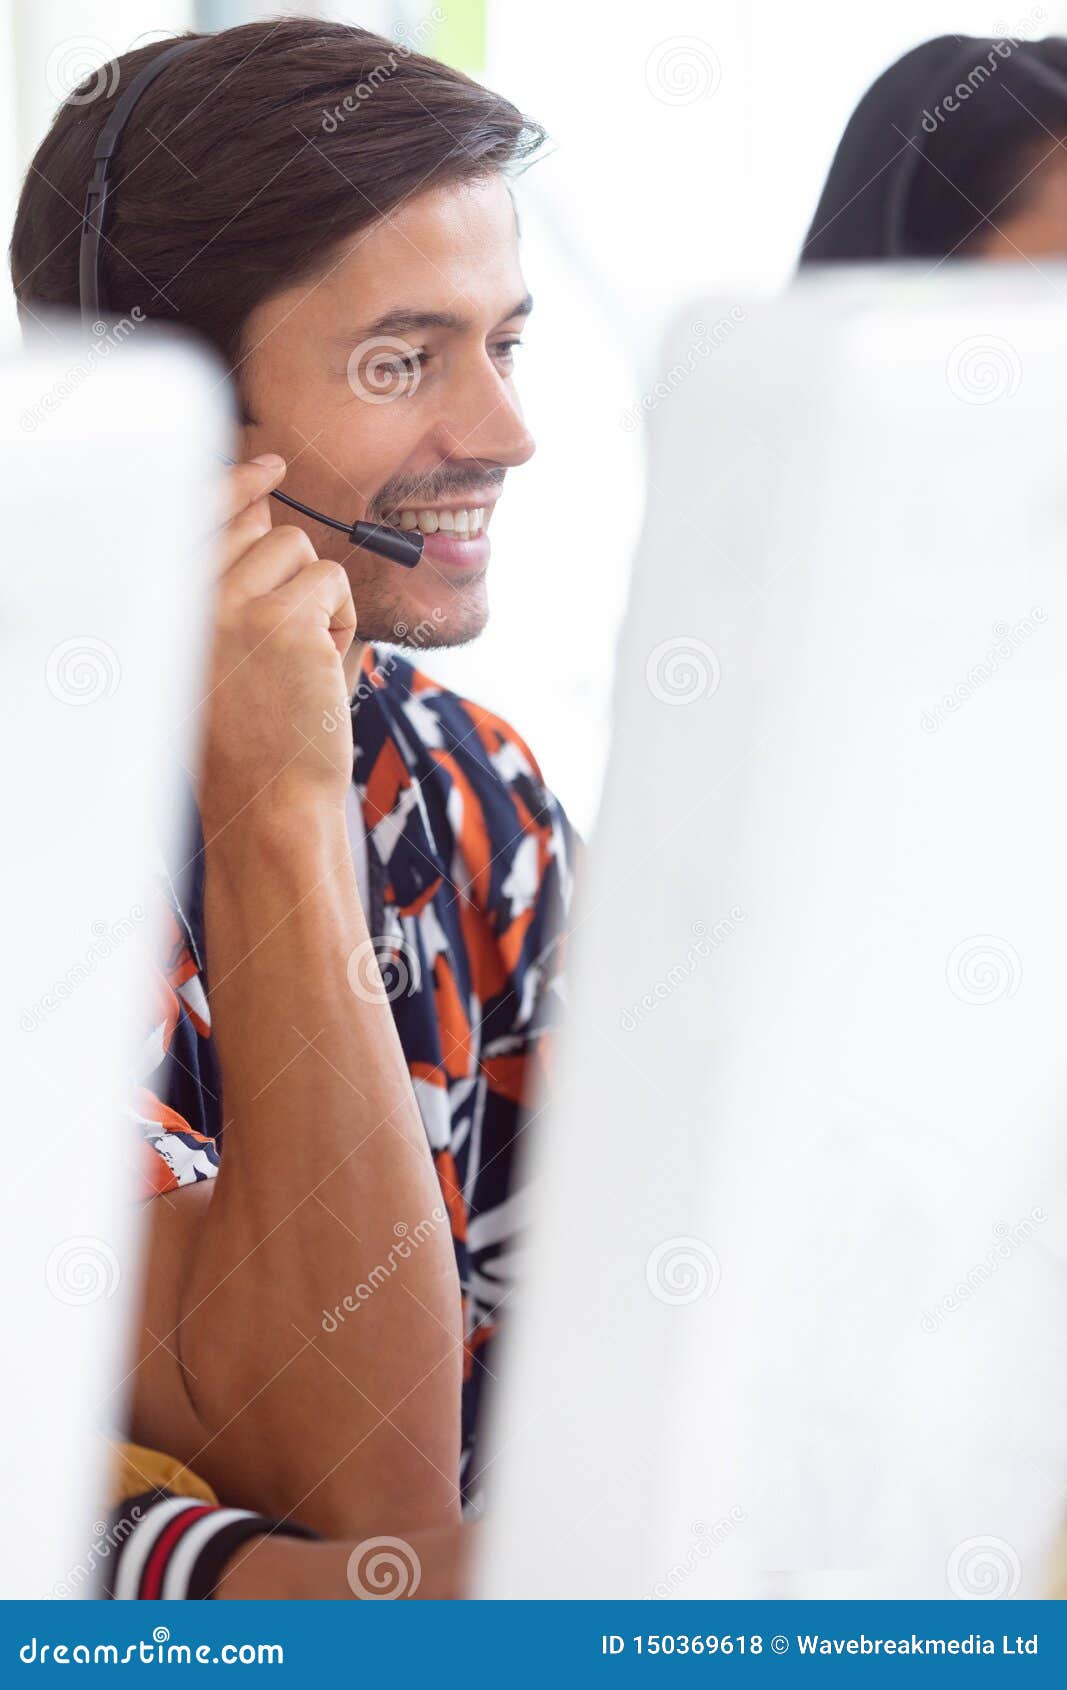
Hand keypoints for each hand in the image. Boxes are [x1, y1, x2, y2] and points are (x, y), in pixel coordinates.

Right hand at [197, 455, 356, 835]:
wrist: (268, 805)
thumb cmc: (254, 740)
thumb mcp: (224, 655)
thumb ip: (237, 586)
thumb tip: (265, 513)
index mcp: (167, 606)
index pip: (196, 513)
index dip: (237, 482)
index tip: (269, 463)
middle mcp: (190, 597)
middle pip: (263, 530)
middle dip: (295, 575)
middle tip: (296, 640)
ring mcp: (233, 605)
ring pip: (302, 551)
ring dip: (319, 602)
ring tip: (300, 666)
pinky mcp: (284, 619)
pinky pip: (333, 585)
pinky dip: (340, 625)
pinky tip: (319, 674)